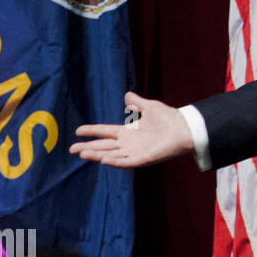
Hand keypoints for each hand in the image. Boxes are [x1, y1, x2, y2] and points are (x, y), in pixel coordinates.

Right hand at [69, 92, 193, 168]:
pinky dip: (114, 161)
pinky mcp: (143, 158)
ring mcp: (135, 152)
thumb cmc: (169, 118)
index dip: (92, 131)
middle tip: (71, 149)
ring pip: (111, 155)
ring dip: (97, 155)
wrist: (185, 128)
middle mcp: (129, 143)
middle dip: (88, 148)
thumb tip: (127, 95)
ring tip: (82, 154)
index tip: (78, 130)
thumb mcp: (150, 107)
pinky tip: (103, 159)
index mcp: (129, 132)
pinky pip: (126, 162)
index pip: (106, 132)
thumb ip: (137, 102)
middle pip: (104, 146)